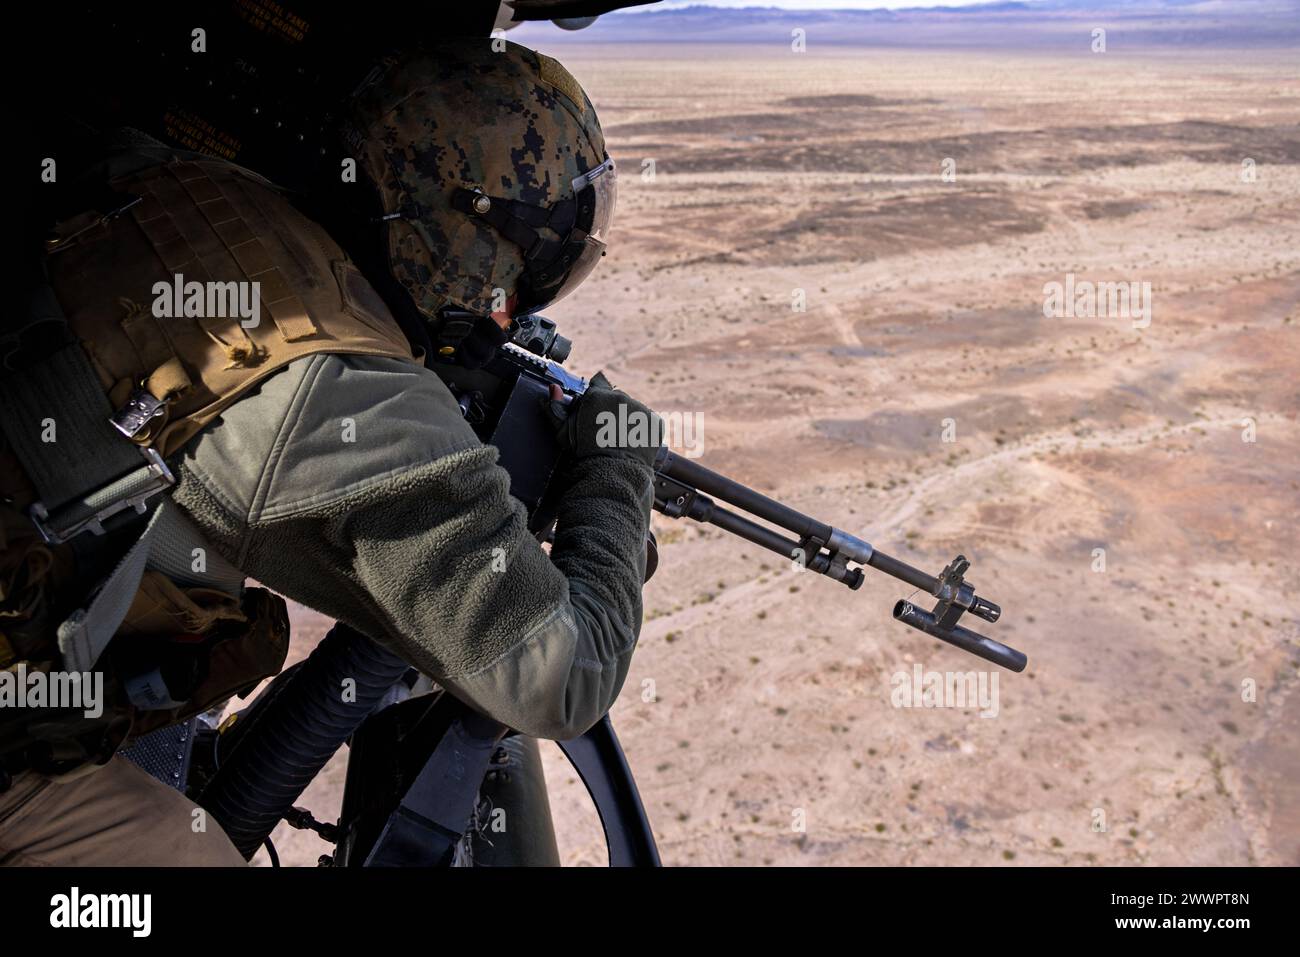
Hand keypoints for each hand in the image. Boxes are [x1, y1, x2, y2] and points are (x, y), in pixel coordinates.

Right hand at [543, 372, 662, 467]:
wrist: (612, 474)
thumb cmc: (585, 454)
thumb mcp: (564, 431)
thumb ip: (556, 408)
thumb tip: (553, 388)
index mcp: (598, 395)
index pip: (598, 385)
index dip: (596, 400)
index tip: (594, 414)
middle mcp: (621, 397)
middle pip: (616, 398)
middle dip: (612, 410)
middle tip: (606, 431)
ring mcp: (640, 408)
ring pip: (633, 409)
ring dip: (628, 419)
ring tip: (620, 439)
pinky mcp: (654, 422)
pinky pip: (648, 421)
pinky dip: (643, 430)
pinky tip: (633, 442)